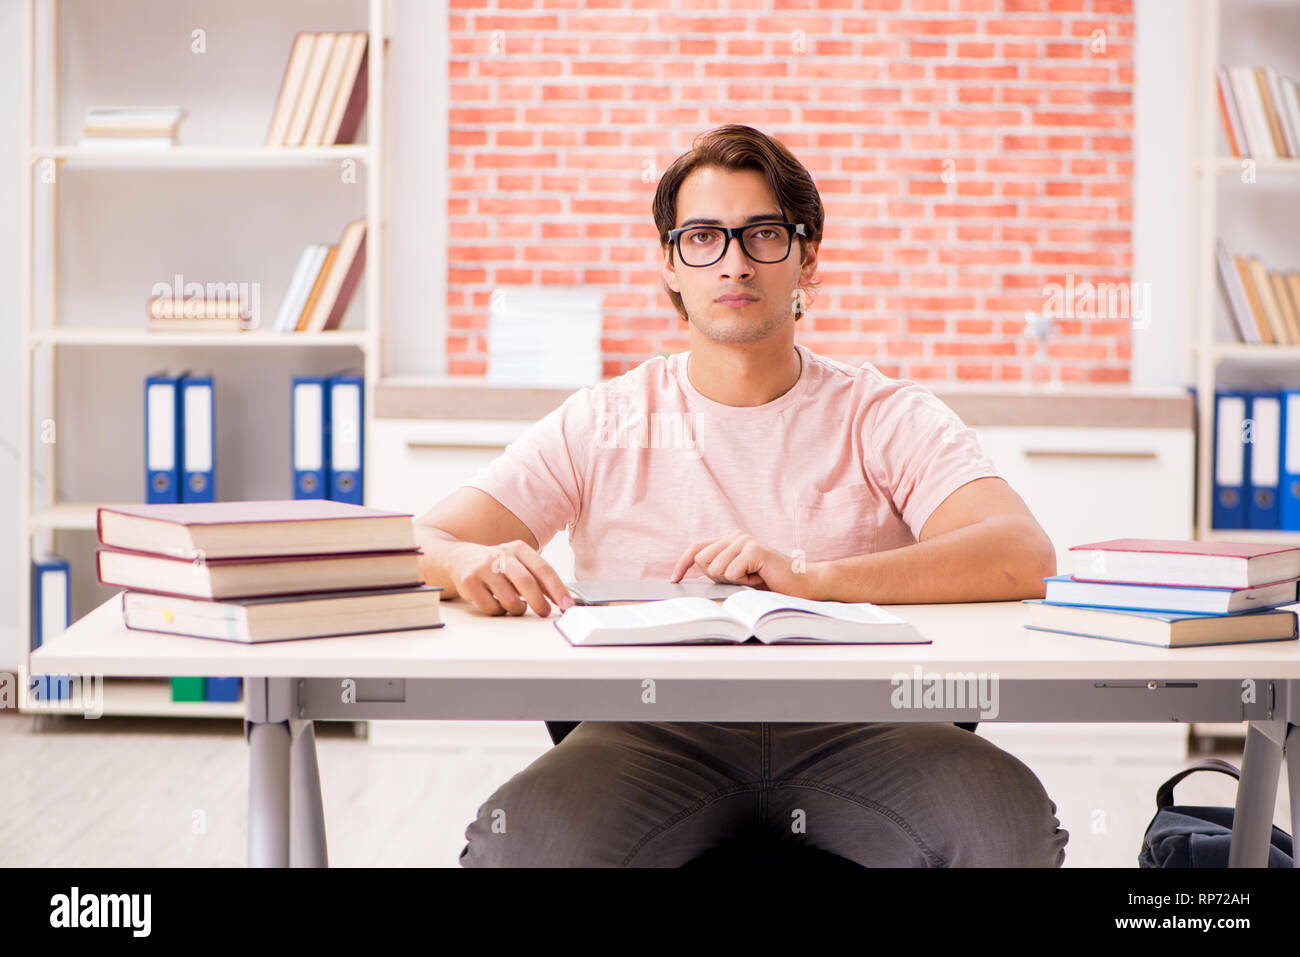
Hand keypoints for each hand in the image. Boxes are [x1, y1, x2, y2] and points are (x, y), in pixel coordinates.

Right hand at [448, 540, 574, 616]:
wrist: (459, 558)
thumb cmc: (497, 565)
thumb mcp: (519, 563)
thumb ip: (539, 579)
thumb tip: (562, 599)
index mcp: (518, 548)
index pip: (544, 569)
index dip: (558, 589)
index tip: (568, 605)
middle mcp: (501, 555)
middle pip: (526, 583)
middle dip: (539, 603)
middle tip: (544, 612)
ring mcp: (483, 568)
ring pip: (510, 600)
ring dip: (517, 609)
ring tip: (515, 604)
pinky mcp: (469, 582)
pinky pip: (492, 608)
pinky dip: (499, 611)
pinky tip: (495, 602)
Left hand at [668, 530, 819, 598]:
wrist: (802, 583)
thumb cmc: (770, 582)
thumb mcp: (738, 577)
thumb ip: (719, 572)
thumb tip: (694, 577)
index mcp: (730, 540)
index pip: (696, 548)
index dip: (682, 564)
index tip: (674, 580)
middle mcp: (736, 536)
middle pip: (702, 560)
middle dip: (716, 577)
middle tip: (741, 579)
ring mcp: (745, 541)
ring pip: (715, 568)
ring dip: (733, 581)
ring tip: (753, 578)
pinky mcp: (754, 550)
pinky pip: (731, 572)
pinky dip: (744, 582)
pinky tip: (760, 577)